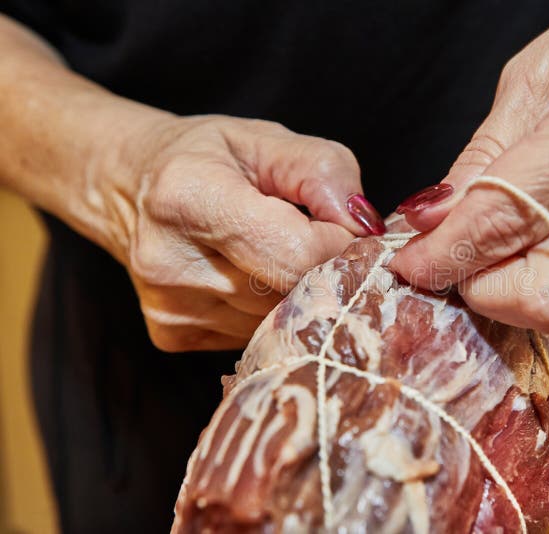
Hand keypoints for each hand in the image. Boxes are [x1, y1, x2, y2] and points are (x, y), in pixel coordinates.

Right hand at [103, 115, 379, 350]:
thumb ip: (324, 172)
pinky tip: (249, 278)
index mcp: (189, 197)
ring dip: (296, 293)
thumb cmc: (207, 157)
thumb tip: (362, 228)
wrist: (129, 185)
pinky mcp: (171, 336)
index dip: (340, 245)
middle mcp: (170, 261)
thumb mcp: (267, 140)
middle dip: (324, 271)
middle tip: (321, 242)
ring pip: (278, 322)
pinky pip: (254, 336)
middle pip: (291, 294)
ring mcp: (169, 308)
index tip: (343, 228)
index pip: (299, 254)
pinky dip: (267, 311)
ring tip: (278, 254)